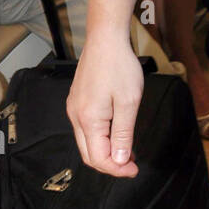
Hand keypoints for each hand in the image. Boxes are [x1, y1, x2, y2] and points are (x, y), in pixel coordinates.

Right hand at [67, 33, 143, 177]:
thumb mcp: (128, 101)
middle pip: (89, 154)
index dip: (117, 169)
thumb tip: (120, 160)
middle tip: (132, 164)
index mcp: (88, 120)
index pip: (98, 159)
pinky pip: (85, 128)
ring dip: (105, 151)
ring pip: (86, 142)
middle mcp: (76, 116)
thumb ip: (123, 134)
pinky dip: (100, 137)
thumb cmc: (119, 66)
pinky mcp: (77, 100)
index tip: (135, 170)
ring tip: (127, 150)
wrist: (105, 38)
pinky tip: (116, 132)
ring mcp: (74, 108)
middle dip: (110, 164)